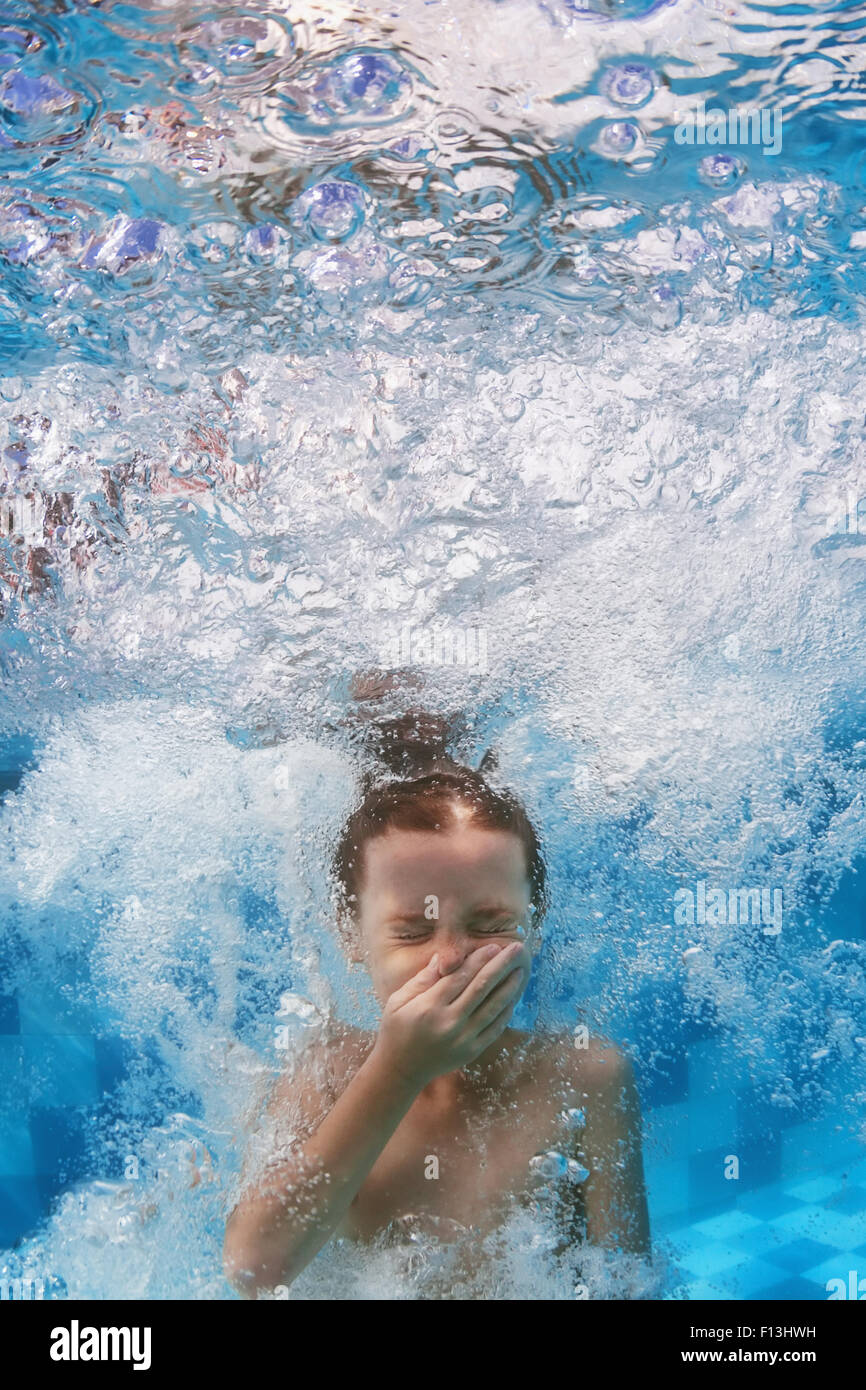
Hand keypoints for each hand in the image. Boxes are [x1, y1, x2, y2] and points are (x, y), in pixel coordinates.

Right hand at [374, 942, 527, 1088]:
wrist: (401, 1070)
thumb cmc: (396, 1031)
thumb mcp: (397, 1002)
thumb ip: (421, 980)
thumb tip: (441, 957)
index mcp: (429, 1007)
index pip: (460, 977)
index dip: (478, 960)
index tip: (492, 946)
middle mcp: (449, 1022)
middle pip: (480, 988)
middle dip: (500, 966)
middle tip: (515, 949)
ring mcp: (463, 1038)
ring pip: (492, 1008)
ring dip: (508, 987)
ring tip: (520, 970)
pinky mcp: (472, 1051)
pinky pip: (494, 1028)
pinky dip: (505, 1012)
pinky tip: (512, 998)